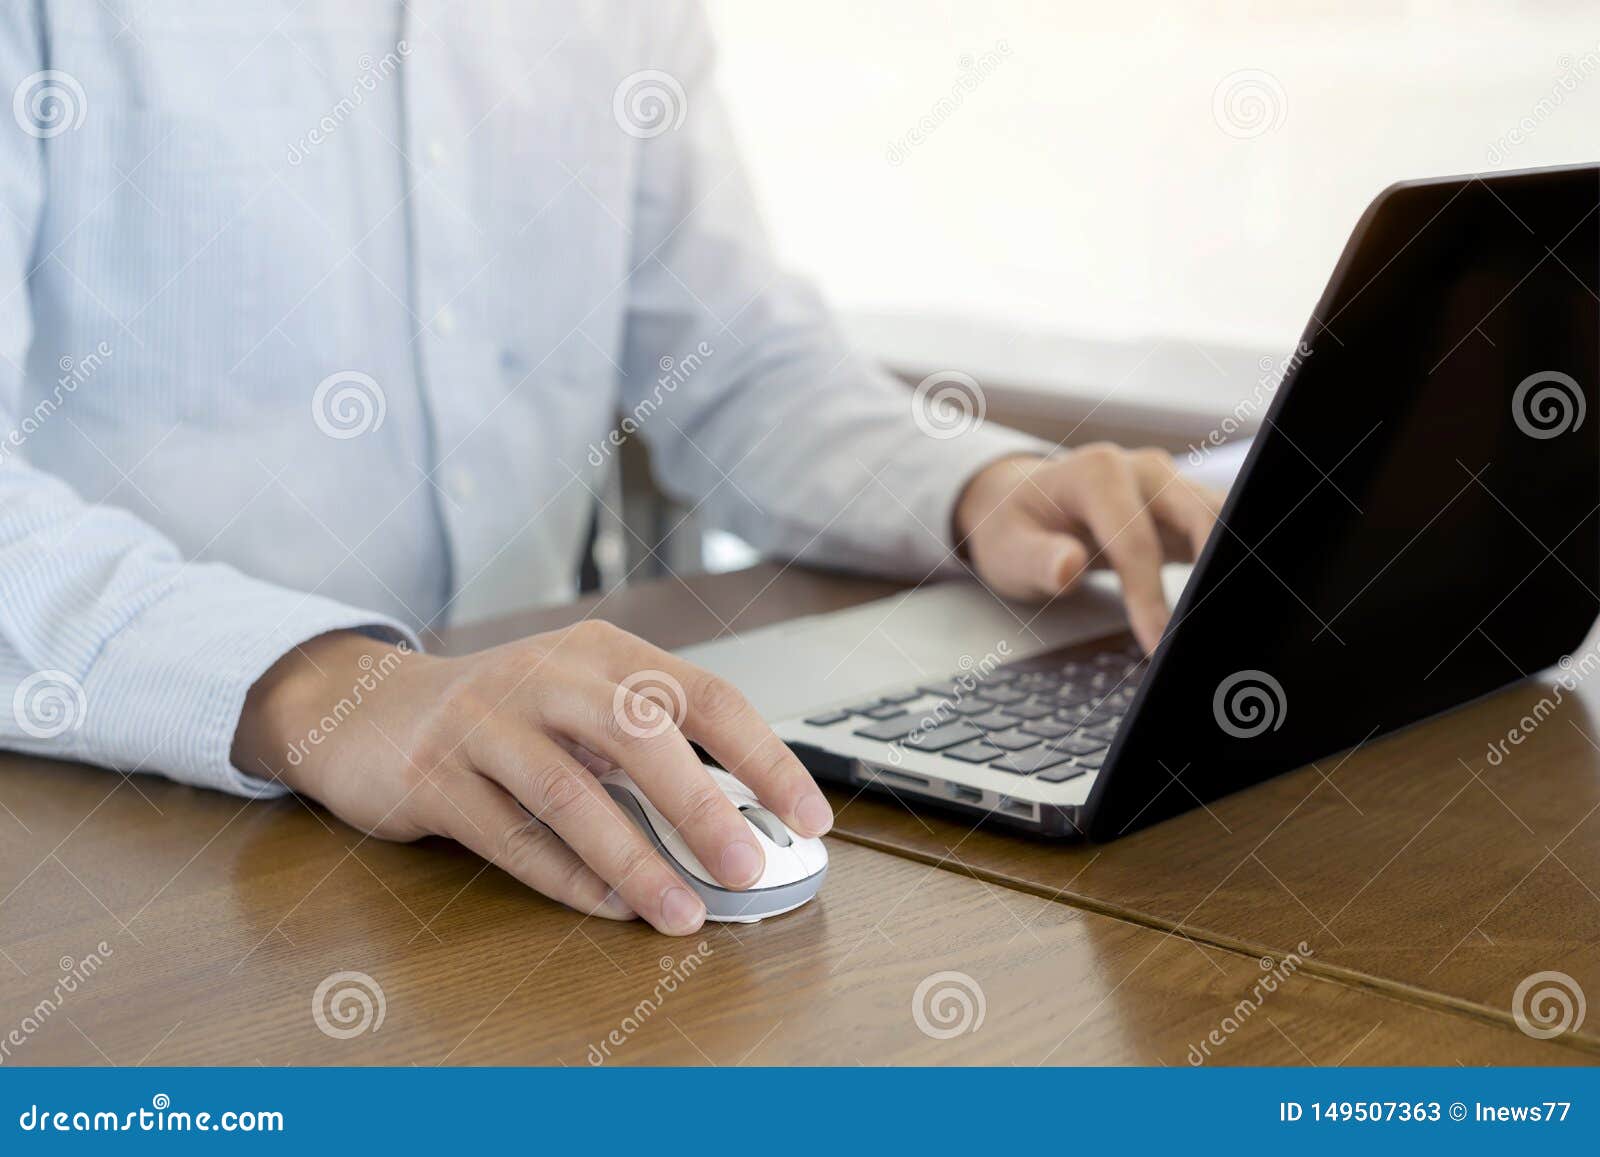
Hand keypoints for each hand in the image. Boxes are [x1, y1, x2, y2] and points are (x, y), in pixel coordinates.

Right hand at [232, 622, 833, 935]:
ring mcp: (483, 721)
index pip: (704, 695)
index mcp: (603, 653)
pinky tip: (609, 908)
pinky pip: (511, 836)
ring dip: (634, 860)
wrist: (368, 711)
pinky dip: (566, 878)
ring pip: (571, 793)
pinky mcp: (433, 774)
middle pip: (638, 732)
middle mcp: (546, 673)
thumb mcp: (581, 708)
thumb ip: (651, 753)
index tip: (811, 817)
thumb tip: (742, 830)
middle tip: (745, 868)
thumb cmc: (504, 718)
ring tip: (679, 914)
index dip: (764, 757)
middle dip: (700, 806)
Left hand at [954, 445, 1225, 651]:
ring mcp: (1168, 484)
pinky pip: (1218, 530)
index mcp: (1097, 473)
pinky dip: (1226, 563)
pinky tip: (1229, 603)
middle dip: (1214, 572)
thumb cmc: (1013, 528)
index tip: (1160, 646)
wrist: (1017, 504)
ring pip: (1221, 518)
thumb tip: (1068, 567)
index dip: (1150, 600)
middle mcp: (1141, 469)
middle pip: (1200, 518)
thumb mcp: (1008, 550)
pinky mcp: (1182, 507)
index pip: (1136, 544)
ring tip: (1228, 619)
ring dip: (1229, 564)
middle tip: (1215, 629)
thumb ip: (1038, 561)